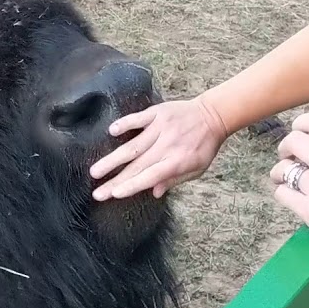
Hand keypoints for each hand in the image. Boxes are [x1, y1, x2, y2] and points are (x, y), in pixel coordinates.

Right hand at [89, 96, 227, 200]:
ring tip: (95, 171)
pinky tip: (111, 131)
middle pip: (136, 166)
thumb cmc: (204, 145)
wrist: (213, 115)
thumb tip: (154, 192)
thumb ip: (174, 180)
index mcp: (177, 162)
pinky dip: (125, 124)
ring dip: (112, 159)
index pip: (150, 177)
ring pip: (132, 146)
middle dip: (114, 180)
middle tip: (97, 192)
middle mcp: (167, 146)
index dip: (131, 186)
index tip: (114, 194)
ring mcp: (161, 128)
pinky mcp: (158, 113)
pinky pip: (138, 118)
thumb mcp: (197, 168)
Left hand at [269, 111, 308, 299]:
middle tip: (289, 159)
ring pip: (284, 168)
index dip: (301, 125)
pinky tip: (292, 199)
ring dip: (280, 174)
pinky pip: (282, 193)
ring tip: (285, 181)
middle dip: (286, 148)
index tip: (298, 134)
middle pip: (295, 140)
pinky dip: (283, 194)